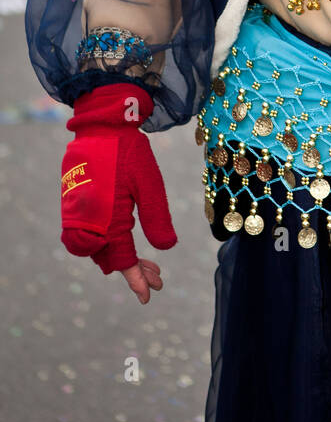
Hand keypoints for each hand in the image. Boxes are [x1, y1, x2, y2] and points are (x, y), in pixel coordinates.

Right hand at [61, 84, 176, 303]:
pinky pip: (84, 235)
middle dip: (133, 271)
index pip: (123, 259)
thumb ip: (156, 218)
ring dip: (116, 258)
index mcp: (108, 219)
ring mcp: (77, 213)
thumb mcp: (149, 183)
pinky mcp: (73, 204)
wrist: (101, 125)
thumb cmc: (129, 151)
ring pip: (94, 250)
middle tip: (157, 275)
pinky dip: (103, 243)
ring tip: (141, 260)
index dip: (137, 279)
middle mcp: (88, 221)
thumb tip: (166, 249)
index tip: (150, 295)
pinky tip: (121, 238)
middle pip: (108, 259)